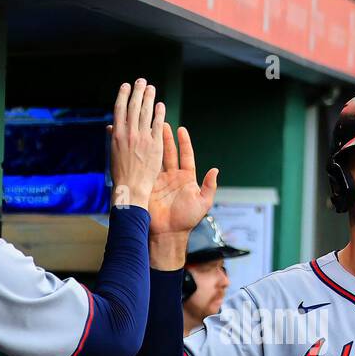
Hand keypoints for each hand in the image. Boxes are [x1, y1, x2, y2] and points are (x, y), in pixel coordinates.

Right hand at [109, 79, 165, 210]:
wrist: (131, 188)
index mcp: (117, 134)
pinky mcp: (155, 146)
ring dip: (148, 98)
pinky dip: (158, 114)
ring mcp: (143, 139)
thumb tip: (110, 126)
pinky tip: (160, 105)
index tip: (126, 85)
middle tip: (141, 81)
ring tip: (151, 88)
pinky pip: (157, 125)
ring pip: (146, 113)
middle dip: (137, 92)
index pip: (120, 109)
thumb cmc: (120, 173)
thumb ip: (114, 137)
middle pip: (133, 107)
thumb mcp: (113, 153)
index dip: (123, 95)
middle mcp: (129, 134)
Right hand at [148, 122, 218, 236]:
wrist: (168, 233)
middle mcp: (172, 176)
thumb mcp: (203, 203)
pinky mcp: (148, 185)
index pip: (185, 156)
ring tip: (149, 128)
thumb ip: (209, 186)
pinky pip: (145, 169)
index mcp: (186, 178)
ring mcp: (159, 180)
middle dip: (166, 138)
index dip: (184, 143)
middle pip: (169, 153)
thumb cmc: (187, 220)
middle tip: (162, 122)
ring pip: (156, 158)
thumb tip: (215, 170)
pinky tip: (139, 146)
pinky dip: (142, 158)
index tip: (181, 129)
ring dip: (153, 144)